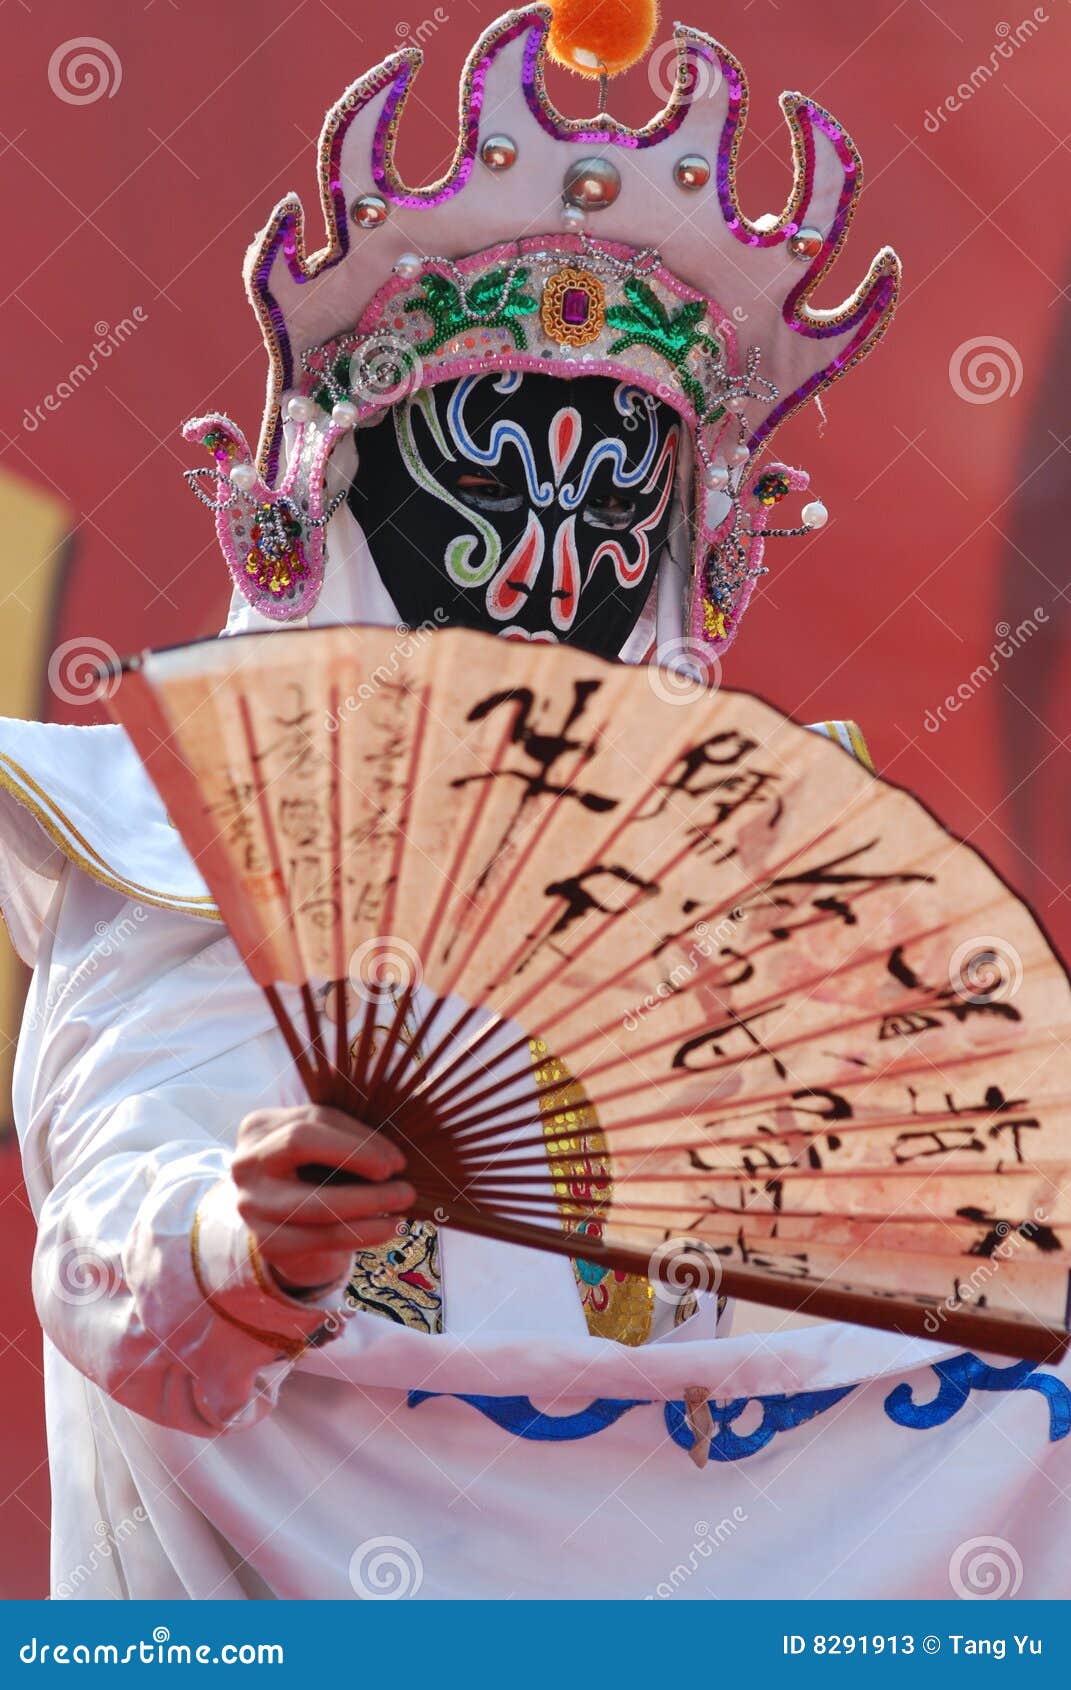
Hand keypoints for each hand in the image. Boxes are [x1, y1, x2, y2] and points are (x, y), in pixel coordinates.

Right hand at [231, 1105, 413, 1294]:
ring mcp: (251, 1205)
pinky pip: (322, 1238)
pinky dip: (362, 1234)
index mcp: (259, 1128)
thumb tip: (395, 1159)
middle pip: (301, 1148)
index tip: (397, 1160)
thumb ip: (348, 1138)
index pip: (311, 1123)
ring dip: (370, 1204)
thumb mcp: (322, 1143)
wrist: (286, 1221)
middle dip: (361, 1162)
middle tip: (405, 1184)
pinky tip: (388, 1229)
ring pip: (316, 1203)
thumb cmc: (314, 1170)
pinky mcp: (267, 1242)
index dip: (358, 1140)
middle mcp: (245, 1163)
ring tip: (403, 1208)